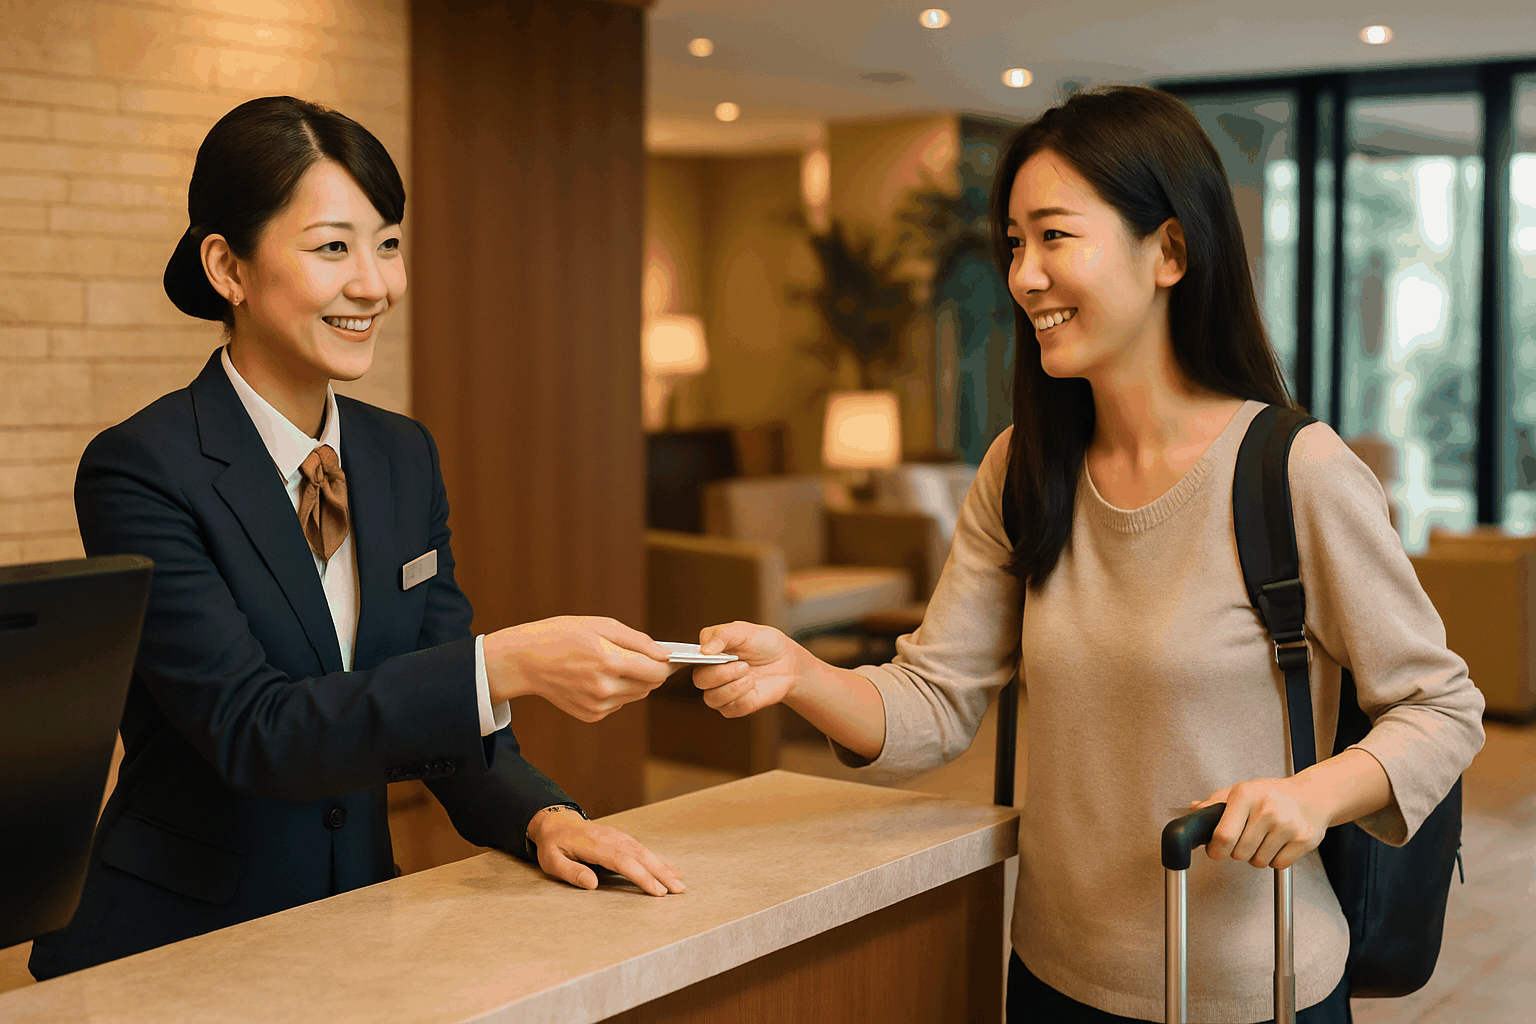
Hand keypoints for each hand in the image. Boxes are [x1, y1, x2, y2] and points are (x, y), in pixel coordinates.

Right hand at [484, 616, 671, 721]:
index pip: (657, 671)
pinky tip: (596, 677)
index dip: (667, 664)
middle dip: (649, 671)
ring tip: (610, 664)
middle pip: (649, 685)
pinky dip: (616, 691)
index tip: (669, 656)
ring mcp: (597, 705)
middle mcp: (604, 688)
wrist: (526, 660)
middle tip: (635, 655)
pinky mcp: (591, 715)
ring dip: (633, 681)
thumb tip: (665, 654)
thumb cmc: (563, 635)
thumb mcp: (601, 625)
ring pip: (636, 695)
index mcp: (609, 661)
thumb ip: (637, 640)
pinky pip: (618, 703)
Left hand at [525, 806, 684, 896]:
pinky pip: (643, 849)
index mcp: (594, 844)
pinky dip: (658, 860)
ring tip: (680, 883)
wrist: (557, 822)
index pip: (623, 860)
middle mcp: (612, 838)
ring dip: (664, 867)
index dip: (641, 876)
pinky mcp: (623, 839)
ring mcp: (619, 837)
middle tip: (679, 890)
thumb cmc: (554, 845)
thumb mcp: (552, 860)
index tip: (657, 891)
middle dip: (661, 873)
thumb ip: (571, 871)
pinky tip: (671, 870)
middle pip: (640, 855)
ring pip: (645, 851)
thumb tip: (592, 884)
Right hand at [693, 621, 803, 716]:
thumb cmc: (764, 644)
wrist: (788, 663)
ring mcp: (720, 692)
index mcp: (707, 653)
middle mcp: (710, 673)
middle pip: (700, 680)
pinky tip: (754, 687)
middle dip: (722, 674)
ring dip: (734, 687)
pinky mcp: (734, 707)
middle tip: (744, 665)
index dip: (693, 659)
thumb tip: (705, 650)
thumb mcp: (745, 631)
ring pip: (712, 699)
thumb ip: (724, 634)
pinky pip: (730, 709)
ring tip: (750, 676)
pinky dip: (745, 698)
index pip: (688, 658)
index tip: (709, 656)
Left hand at [1191, 776, 1332, 870]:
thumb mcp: (1243, 790)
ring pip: (1258, 861)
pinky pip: (1278, 865)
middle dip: (1237, 852)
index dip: (1216, 850)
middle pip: (1239, 853)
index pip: (1224, 835)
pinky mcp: (1303, 840)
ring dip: (1257, 856)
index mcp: (1245, 795)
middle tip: (1245, 840)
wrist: (1313, 795)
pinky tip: (1278, 843)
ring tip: (1264, 839)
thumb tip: (1195, 809)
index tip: (1215, 851)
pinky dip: (1275, 860)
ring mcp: (1286, 825)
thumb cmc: (1274, 794)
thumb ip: (1217, 802)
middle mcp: (1266, 809)